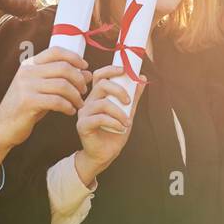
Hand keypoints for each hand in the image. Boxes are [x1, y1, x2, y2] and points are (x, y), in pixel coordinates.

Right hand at [0, 47, 89, 176]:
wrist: (2, 127)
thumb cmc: (26, 107)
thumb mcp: (43, 90)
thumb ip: (62, 80)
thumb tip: (87, 73)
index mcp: (30, 65)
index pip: (55, 51)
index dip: (74, 57)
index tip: (85, 67)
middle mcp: (27, 72)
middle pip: (63, 67)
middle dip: (79, 79)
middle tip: (84, 91)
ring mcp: (26, 86)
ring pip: (62, 85)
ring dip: (75, 96)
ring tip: (79, 104)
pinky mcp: (27, 102)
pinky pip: (56, 101)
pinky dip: (68, 106)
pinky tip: (70, 111)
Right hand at [74, 65, 139, 183]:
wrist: (106, 154)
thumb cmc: (115, 132)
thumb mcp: (128, 112)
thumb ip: (133, 96)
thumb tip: (141, 77)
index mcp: (98, 96)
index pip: (99, 75)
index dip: (110, 69)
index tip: (125, 70)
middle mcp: (89, 102)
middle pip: (101, 85)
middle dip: (119, 90)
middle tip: (129, 102)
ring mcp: (84, 113)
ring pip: (102, 103)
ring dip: (119, 112)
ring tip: (127, 123)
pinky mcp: (82, 125)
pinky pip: (99, 118)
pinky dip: (114, 122)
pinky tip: (120, 128)